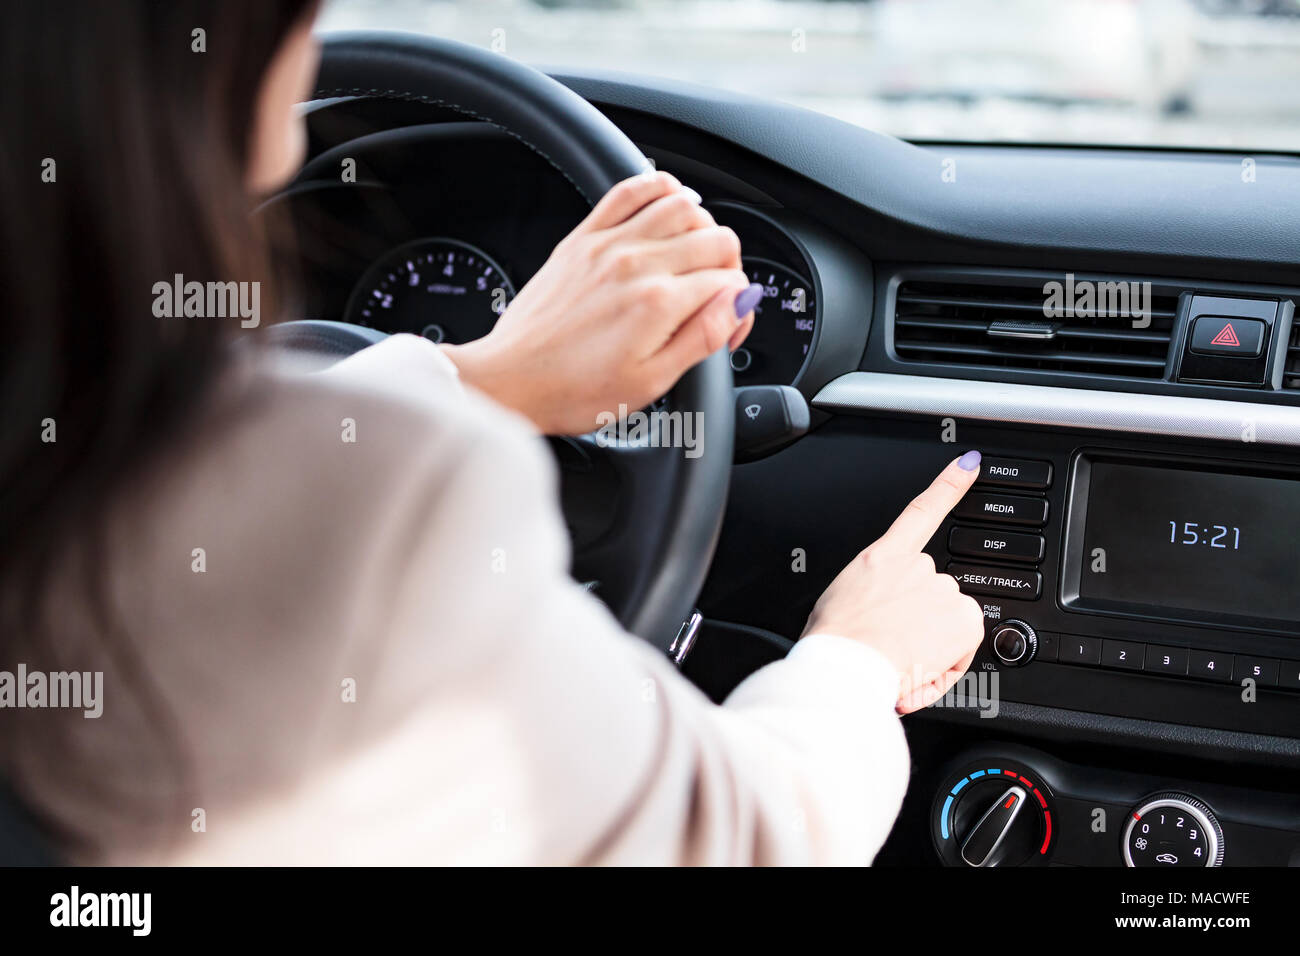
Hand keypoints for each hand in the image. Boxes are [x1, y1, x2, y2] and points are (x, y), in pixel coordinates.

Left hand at [443, 171, 757, 433]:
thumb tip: (738, 303)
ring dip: (703, 227)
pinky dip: (659, 188)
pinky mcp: (584, 238)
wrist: (512, 380)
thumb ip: (702, 337)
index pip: (730, 284)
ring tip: (697, 257)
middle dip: (728, 269)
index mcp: (658, 304)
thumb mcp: (651, 382)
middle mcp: (637, 264)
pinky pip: (630, 190)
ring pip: (682, 206)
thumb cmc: (573, 390)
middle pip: (715, 240)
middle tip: (715, 298)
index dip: (738, 309)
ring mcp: (609, 245)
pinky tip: (669, 204)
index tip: (727, 329)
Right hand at [801, 452, 985, 713]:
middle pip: (933, 590)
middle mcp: (917, 567)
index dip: (948, 484)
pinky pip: (965, 640)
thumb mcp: (842, 603)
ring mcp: (943, 589)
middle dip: (922, 617)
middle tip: (895, 643)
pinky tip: (924, 663)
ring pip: (949, 618)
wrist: (844, 668)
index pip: (921, 511)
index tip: (969, 464)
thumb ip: (874, 594)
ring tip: (903, 657)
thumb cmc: (836, 644)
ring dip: (934, 639)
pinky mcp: (963, 617)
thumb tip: (884, 612)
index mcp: (882, 558)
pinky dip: (950, 657)